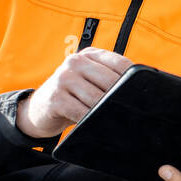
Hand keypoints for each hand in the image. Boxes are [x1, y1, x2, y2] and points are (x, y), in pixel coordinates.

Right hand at [16, 47, 132, 138]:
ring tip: (115, 121)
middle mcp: (75, 62)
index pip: (121, 63)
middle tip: (131, 113)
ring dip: (107, 112)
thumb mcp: (90, 80)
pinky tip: (96, 125)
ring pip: (97, 99)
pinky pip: (82, 113)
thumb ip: (110, 80)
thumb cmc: (72, 96)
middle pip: (111, 81)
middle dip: (121, 99)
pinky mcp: (55, 98)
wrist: (38, 109)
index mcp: (90, 55)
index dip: (133, 81)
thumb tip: (140, 92)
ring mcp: (64, 78)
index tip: (141, 96)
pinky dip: (92, 121)